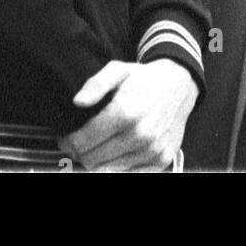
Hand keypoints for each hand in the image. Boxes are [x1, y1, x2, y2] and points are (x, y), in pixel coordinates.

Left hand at [58, 59, 198, 171]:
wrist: (179, 85)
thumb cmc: (144, 79)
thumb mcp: (118, 70)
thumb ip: (96, 84)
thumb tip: (78, 102)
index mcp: (126, 112)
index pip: (82, 142)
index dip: (67, 142)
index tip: (65, 138)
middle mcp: (140, 135)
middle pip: (92, 160)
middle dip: (79, 154)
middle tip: (77, 144)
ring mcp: (152, 151)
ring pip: (107, 172)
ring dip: (96, 163)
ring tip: (94, 148)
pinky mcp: (161, 161)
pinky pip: (128, 175)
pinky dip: (116, 168)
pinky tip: (113, 153)